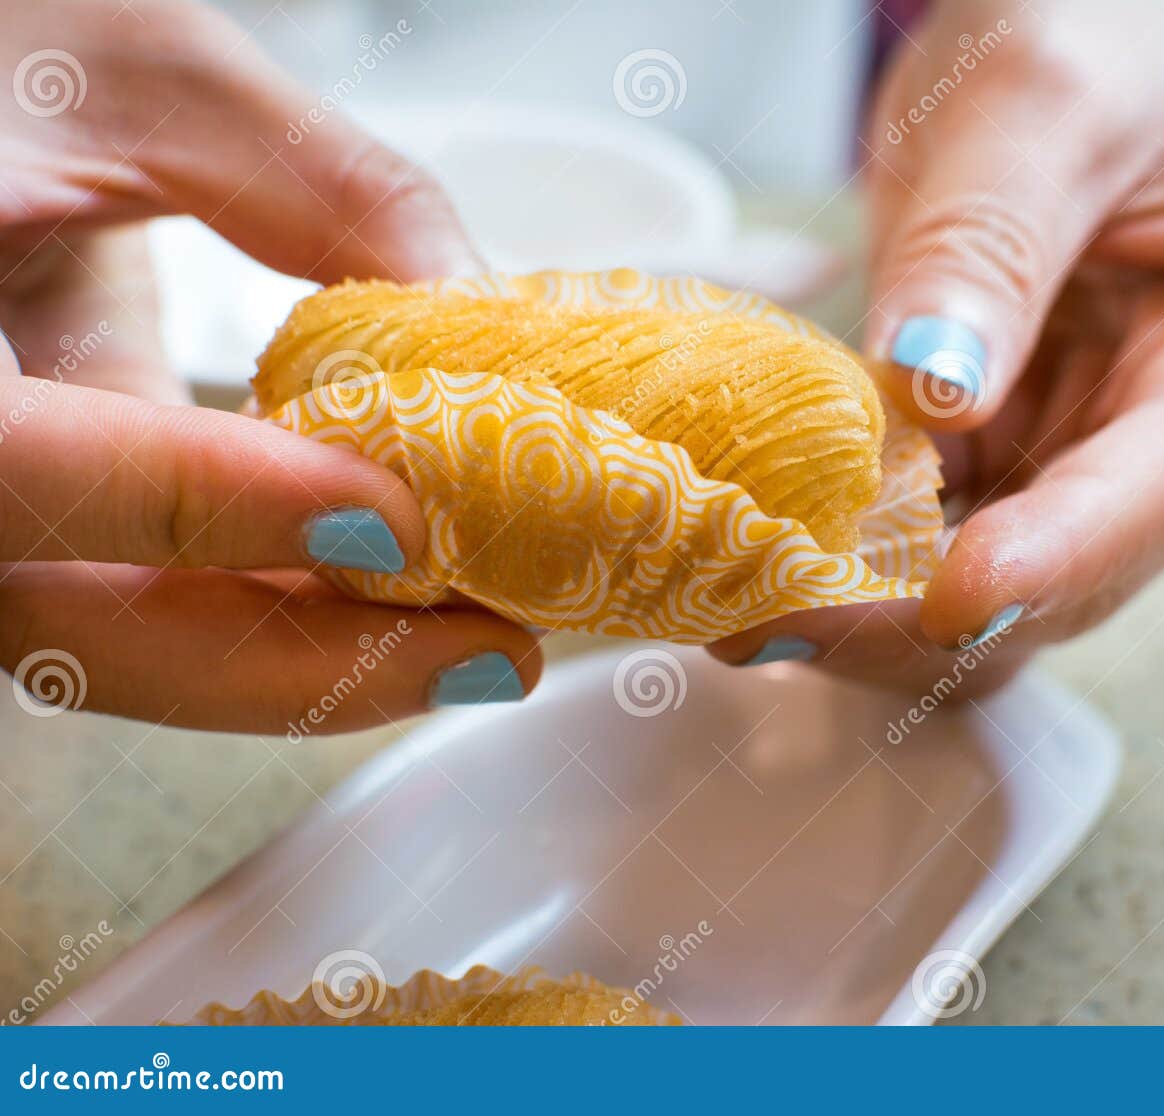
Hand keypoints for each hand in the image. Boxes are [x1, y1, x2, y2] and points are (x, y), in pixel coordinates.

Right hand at [0, 0, 538, 730]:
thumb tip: (484, 310)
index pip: (17, 467)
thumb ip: (323, 187)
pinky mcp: (37, 503)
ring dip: (308, 655)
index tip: (390, 521)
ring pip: (114, 638)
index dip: (202, 507)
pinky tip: (406, 596)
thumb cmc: (1, 40)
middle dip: (298, 656)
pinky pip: (144, 595)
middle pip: (76, 618)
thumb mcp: (150, 75)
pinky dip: (280, 610)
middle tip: (488, 648)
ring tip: (477, 642)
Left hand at [711, 0, 1163, 693]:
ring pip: (1008, 590)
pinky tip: (769, 572)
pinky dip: (863, 573)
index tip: (950, 597)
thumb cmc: (1094, 35)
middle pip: (1085, 566)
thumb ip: (989, 240)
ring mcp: (1113, 458)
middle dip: (940, 607)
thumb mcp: (1038, 99)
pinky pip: (946, 550)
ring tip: (751, 610)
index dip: (1062, 552)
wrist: (1071, 37)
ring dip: (882, 614)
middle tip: (783, 619)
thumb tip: (934, 390)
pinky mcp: (1026, 465)